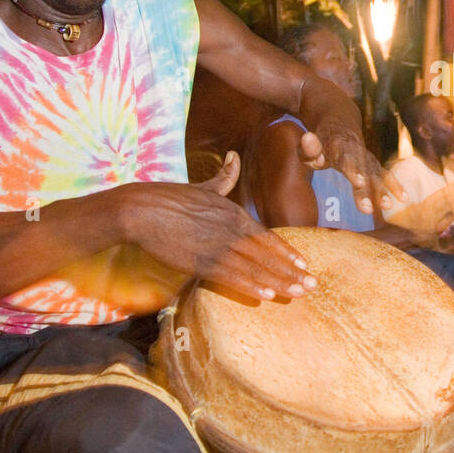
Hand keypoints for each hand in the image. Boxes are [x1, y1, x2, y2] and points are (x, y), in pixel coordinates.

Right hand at [116, 152, 316, 301]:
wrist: (141, 210)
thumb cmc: (169, 197)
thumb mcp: (204, 186)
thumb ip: (225, 175)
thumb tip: (234, 156)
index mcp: (234, 213)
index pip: (268, 236)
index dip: (286, 252)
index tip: (303, 264)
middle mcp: (231, 230)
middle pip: (267, 255)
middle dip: (291, 272)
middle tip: (313, 286)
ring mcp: (217, 246)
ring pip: (255, 268)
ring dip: (279, 282)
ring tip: (298, 294)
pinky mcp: (200, 261)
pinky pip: (231, 277)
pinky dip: (251, 287)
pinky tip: (267, 296)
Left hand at [297, 120, 404, 215]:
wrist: (339, 118)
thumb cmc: (320, 139)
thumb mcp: (309, 144)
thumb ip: (308, 148)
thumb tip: (308, 138)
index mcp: (339, 146)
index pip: (346, 159)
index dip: (353, 170)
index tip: (359, 181)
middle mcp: (356, 151)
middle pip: (363, 170)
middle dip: (366, 188)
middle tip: (368, 208)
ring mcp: (366, 157)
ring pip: (375, 173)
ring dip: (382, 189)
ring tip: (388, 205)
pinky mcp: (373, 163)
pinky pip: (384, 175)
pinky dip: (394, 185)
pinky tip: (403, 198)